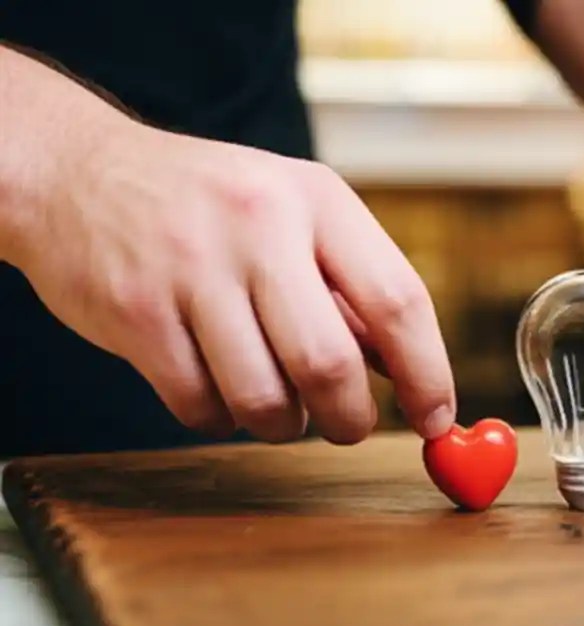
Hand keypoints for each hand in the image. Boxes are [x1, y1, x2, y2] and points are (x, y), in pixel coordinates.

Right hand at [9, 117, 454, 443]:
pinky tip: (215, 384)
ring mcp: (191, 268)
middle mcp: (259, 226)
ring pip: (263, 398)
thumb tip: (413, 379)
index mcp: (317, 199)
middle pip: (329, 363)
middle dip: (350, 418)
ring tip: (275, 401)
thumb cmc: (213, 208)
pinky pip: (199, 406)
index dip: (427, 374)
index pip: (398, 301)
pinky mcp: (135, 311)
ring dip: (282, 425)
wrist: (79, 173)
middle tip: (349, 425)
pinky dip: (218, 418)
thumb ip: (354, 290)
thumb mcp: (297, 213)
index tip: (437, 420)